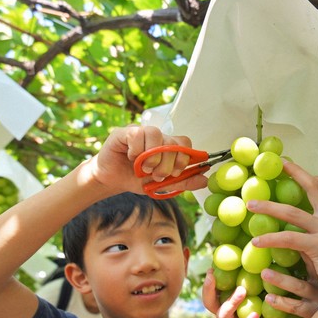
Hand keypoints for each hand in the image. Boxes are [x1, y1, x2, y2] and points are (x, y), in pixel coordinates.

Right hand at [90, 125, 207, 193]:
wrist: (113, 181)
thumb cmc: (136, 180)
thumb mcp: (162, 185)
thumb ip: (183, 182)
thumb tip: (205, 179)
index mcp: (168, 147)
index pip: (184, 142)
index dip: (183, 157)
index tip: (175, 173)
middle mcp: (157, 137)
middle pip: (172, 141)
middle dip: (167, 163)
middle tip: (157, 176)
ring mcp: (142, 132)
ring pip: (156, 134)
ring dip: (152, 157)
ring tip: (144, 169)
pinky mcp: (125, 132)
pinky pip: (137, 134)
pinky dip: (136, 150)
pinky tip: (131, 158)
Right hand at [202, 269, 263, 317]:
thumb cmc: (258, 313)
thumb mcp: (255, 296)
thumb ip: (251, 282)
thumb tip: (254, 257)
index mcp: (224, 304)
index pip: (210, 292)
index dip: (208, 282)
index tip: (211, 269)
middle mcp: (225, 315)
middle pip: (210, 303)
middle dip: (210, 289)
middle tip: (213, 275)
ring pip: (224, 315)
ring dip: (231, 301)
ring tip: (242, 290)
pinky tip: (254, 315)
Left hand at [248, 161, 317, 314]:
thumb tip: (298, 233)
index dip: (310, 175)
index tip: (292, 165)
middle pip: (314, 188)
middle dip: (296, 173)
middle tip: (278, 163)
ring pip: (293, 213)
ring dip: (269, 207)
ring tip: (250, 205)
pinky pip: (289, 239)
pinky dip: (271, 239)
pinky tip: (256, 242)